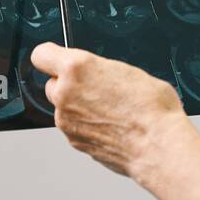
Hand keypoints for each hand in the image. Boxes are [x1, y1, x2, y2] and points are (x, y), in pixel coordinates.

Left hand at [31, 42, 191, 182]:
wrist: (158, 145)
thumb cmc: (151, 109)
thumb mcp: (128, 71)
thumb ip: (100, 70)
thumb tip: (97, 74)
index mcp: (77, 68)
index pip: (42, 54)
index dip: (51, 56)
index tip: (56, 58)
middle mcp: (65, 94)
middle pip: (52, 83)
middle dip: (69, 85)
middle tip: (95, 88)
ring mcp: (67, 120)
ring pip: (63, 107)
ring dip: (78, 107)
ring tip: (110, 110)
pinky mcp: (74, 141)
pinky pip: (74, 127)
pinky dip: (86, 126)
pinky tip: (110, 125)